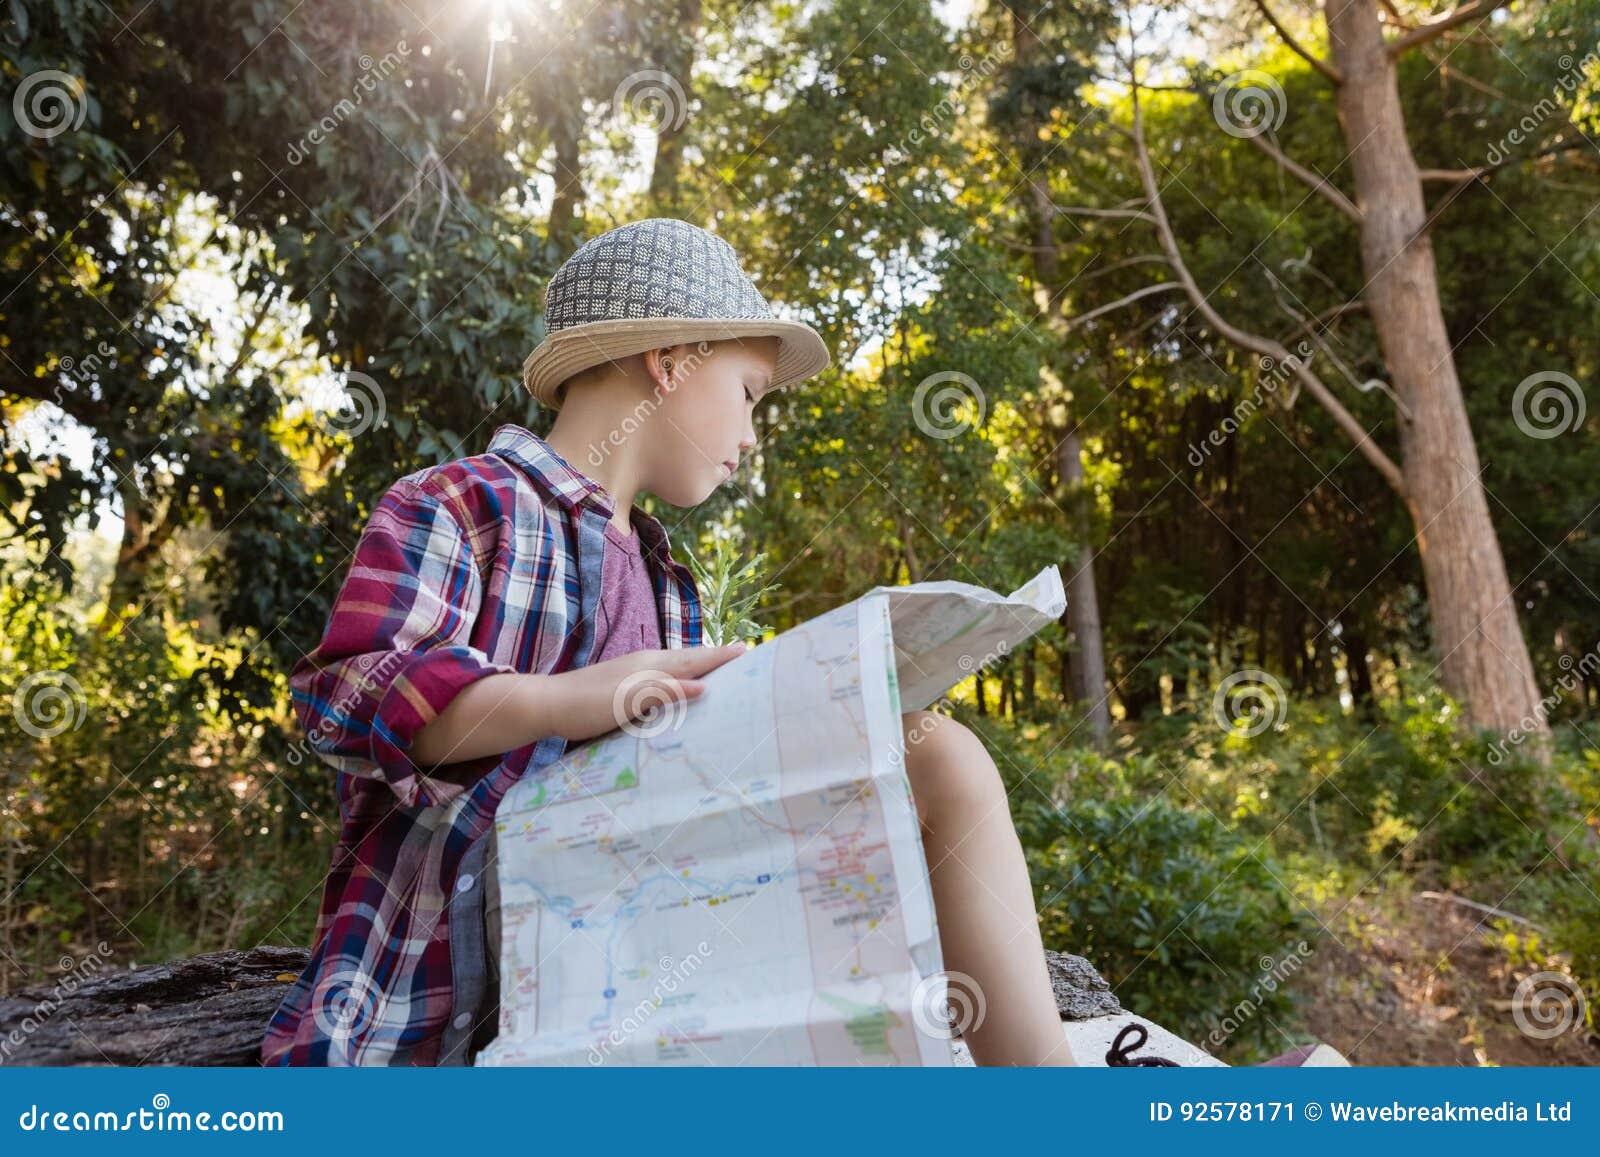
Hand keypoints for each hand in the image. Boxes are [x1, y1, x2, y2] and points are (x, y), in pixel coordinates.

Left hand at [542, 642, 749, 741]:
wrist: (547, 705)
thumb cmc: (586, 704)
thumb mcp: (627, 699)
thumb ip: (665, 691)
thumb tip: (703, 686)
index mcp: (651, 665)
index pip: (695, 660)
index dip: (721, 657)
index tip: (747, 650)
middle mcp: (646, 664)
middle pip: (689, 659)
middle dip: (716, 658)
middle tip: (741, 657)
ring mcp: (634, 672)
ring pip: (676, 667)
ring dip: (699, 668)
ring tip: (719, 671)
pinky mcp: (624, 685)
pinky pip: (664, 679)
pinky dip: (681, 680)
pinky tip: (679, 689)